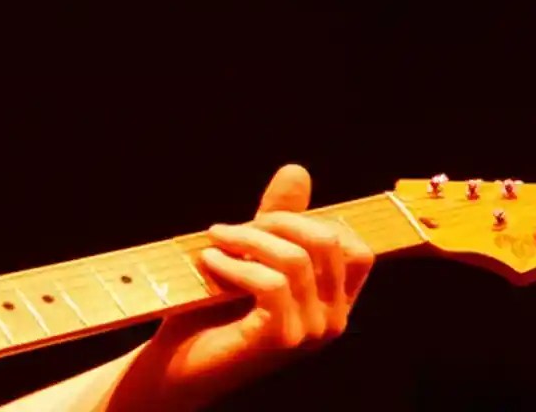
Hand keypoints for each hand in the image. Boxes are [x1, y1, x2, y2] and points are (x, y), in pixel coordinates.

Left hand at [106, 164, 374, 410]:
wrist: (178, 366)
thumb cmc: (211, 313)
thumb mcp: (247, 258)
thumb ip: (275, 220)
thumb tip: (297, 170)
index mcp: (334, 301)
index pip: (356, 249)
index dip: (312, 222)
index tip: (264, 220)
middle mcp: (334, 320)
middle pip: (327, 244)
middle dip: (277, 221)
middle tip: (230, 227)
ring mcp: (311, 333)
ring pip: (295, 260)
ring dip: (247, 238)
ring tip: (213, 239)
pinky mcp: (281, 340)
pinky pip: (270, 284)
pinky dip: (235, 264)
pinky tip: (209, 261)